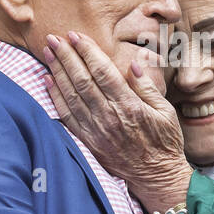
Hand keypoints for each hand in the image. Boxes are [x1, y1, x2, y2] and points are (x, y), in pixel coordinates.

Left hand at [42, 30, 193, 211]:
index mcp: (130, 106)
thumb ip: (147, 87)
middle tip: (54, 38)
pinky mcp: (88, 142)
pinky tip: (48, 81)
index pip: (103, 72)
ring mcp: (96, 131)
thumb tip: (133, 64)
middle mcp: (109, 117)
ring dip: (57, 72)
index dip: (88, 52)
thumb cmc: (164, 142)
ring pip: (71, 96)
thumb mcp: (165, 111)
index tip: (77, 36)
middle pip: (82, 81)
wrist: (156, 177)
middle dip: (67, 56)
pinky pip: (66, 116)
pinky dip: (55, 97)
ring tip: (48, 52)